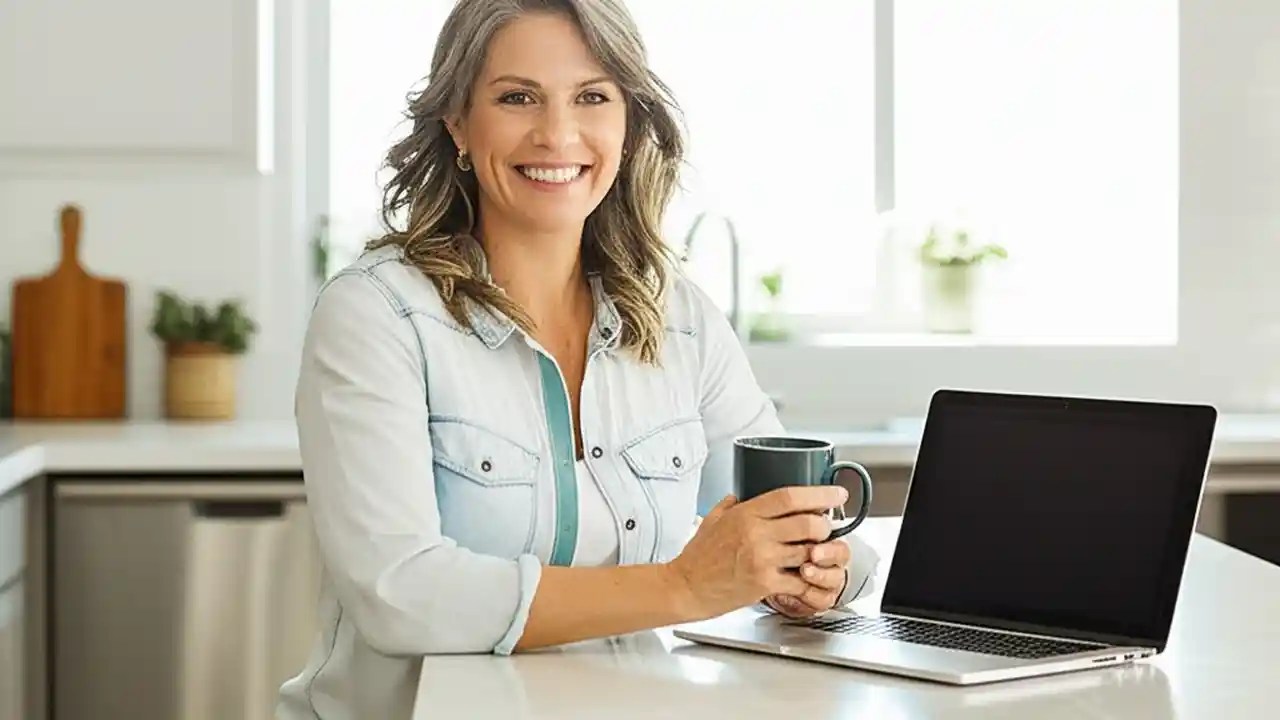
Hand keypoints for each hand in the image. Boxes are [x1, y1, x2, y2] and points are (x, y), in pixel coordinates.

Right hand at [665, 485, 847, 620]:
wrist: (685, 587)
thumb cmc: (697, 557)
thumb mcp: (712, 520)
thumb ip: (730, 505)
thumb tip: (741, 495)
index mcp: (745, 514)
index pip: (790, 496)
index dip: (820, 494)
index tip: (837, 493)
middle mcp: (756, 534)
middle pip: (808, 523)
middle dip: (825, 525)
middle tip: (826, 527)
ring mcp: (762, 559)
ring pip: (809, 551)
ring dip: (819, 552)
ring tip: (818, 552)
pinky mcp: (764, 583)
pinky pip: (800, 580)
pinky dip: (809, 579)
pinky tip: (807, 577)